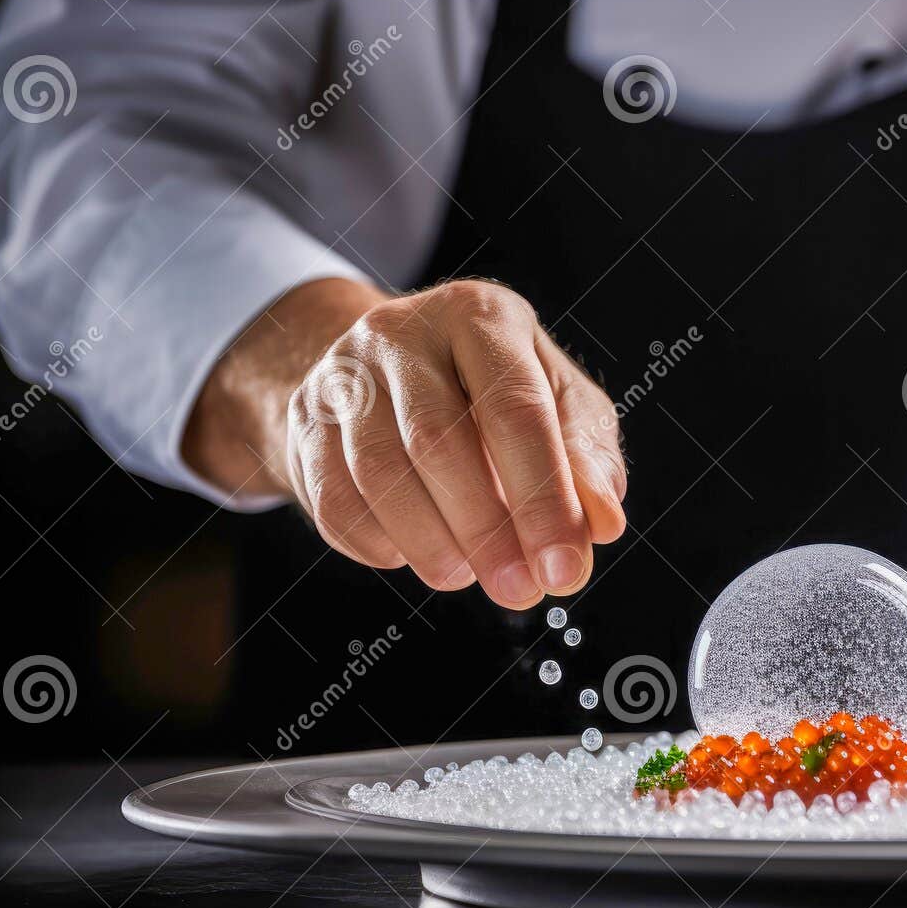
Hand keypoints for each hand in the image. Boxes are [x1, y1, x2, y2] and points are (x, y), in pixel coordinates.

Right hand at [186, 278, 626, 608]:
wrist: (386, 371)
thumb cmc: (493, 392)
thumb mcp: (557, 403)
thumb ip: (587, 457)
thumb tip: (602, 524)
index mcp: (481, 316)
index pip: (515, 409)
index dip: (543, 498)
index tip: (564, 570)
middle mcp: (404, 332)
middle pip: (438, 440)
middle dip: (486, 531)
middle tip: (520, 591)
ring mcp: (343, 375)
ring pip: (378, 474)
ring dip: (431, 544)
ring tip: (470, 576)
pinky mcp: (304, 422)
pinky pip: (333, 500)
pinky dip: (379, 544)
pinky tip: (417, 556)